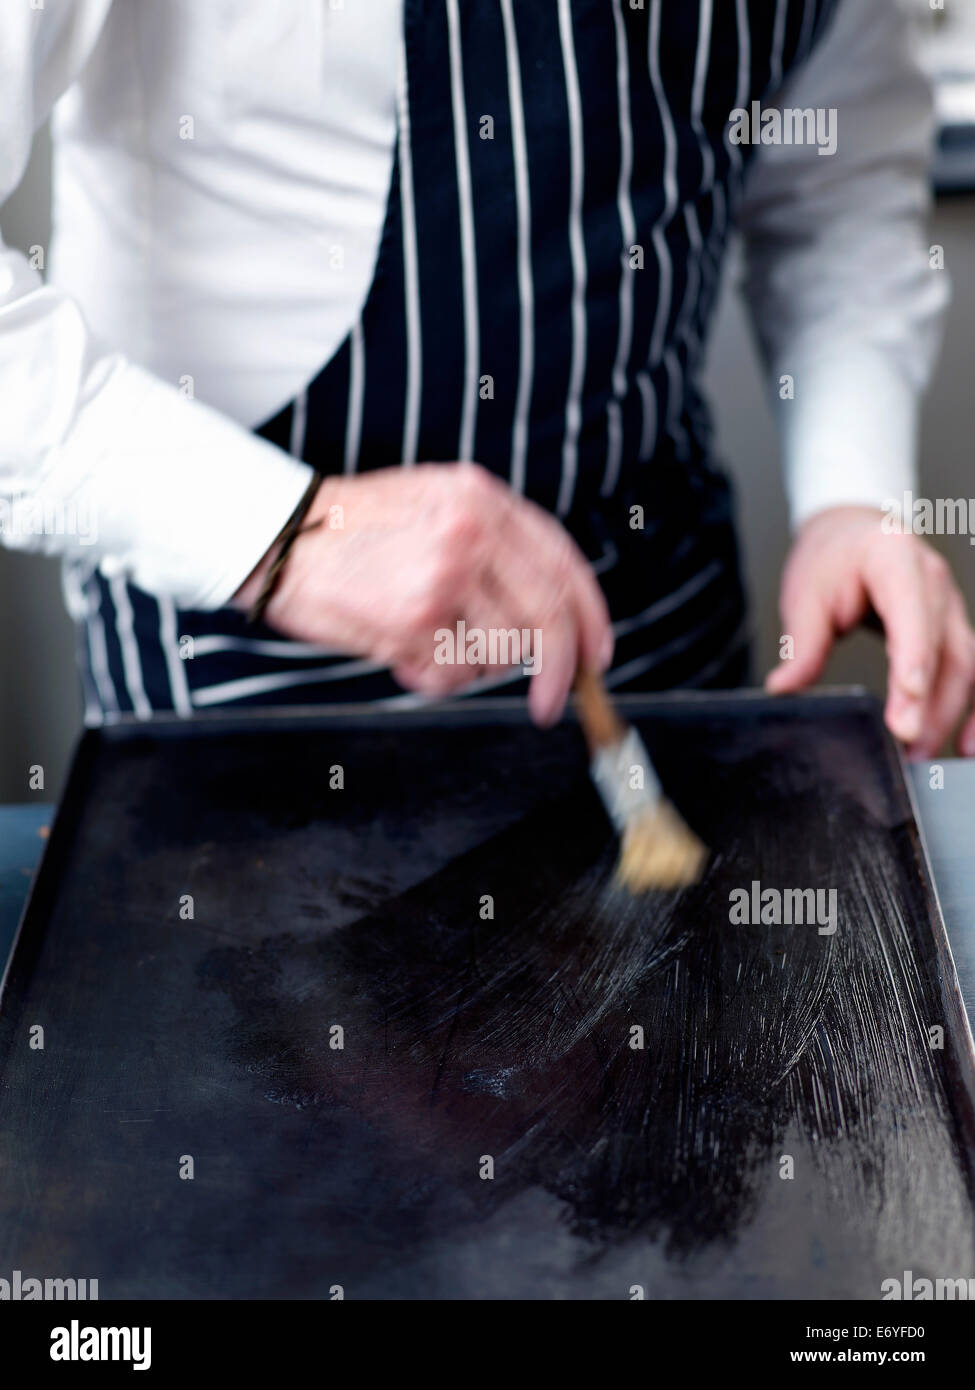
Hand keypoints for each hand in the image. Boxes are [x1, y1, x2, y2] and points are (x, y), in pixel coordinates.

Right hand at [232, 462, 612, 725]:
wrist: (273, 538)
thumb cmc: (347, 531)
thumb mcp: (430, 505)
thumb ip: (490, 542)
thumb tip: (549, 611)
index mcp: (480, 497)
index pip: (562, 562)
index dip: (590, 615)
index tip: (597, 653)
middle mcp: (471, 530)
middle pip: (547, 617)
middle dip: (558, 670)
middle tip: (551, 702)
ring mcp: (445, 574)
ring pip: (501, 653)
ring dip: (471, 669)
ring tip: (426, 644)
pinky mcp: (415, 618)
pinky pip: (453, 675)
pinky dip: (433, 679)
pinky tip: (401, 652)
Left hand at [766, 506, 974, 756]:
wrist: (852, 531)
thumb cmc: (831, 557)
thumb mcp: (806, 593)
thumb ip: (802, 643)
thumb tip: (784, 688)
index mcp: (894, 559)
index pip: (911, 615)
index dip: (913, 661)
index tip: (906, 702)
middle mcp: (932, 580)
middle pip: (944, 648)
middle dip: (928, 703)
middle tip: (907, 746)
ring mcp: (948, 603)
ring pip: (963, 665)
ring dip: (946, 715)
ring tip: (920, 757)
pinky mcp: (951, 626)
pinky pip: (969, 669)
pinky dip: (969, 709)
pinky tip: (963, 745)